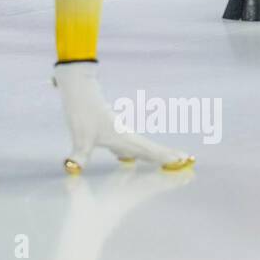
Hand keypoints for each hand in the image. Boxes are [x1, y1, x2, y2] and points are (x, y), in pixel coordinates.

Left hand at [53, 62, 194, 172]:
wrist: (79, 90)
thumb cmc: (82, 113)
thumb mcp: (80, 138)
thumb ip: (78, 156)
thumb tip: (72, 168)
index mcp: (123, 138)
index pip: (148, 150)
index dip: (164, 157)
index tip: (181, 160)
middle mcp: (125, 135)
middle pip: (150, 148)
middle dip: (167, 155)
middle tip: (187, 160)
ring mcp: (120, 131)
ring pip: (142, 146)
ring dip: (155, 153)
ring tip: (171, 158)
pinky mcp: (112, 129)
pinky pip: (130, 144)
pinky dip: (138, 151)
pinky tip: (132, 157)